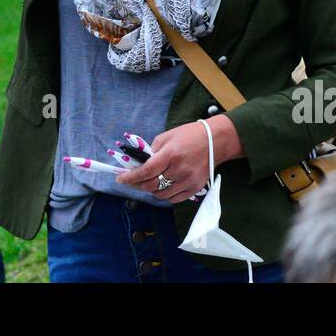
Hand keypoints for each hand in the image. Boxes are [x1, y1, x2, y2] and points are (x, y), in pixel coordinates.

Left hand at [116, 118, 240, 203]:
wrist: (215, 141)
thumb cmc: (188, 136)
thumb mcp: (166, 137)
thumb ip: (152, 152)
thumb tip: (139, 164)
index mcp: (170, 154)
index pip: (146, 171)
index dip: (130, 177)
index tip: (120, 179)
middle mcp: (179, 170)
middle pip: (151, 185)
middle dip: (137, 184)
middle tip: (131, 181)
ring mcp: (188, 181)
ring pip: (161, 195)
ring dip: (151, 190)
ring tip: (149, 181)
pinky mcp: (194, 188)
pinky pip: (173, 199)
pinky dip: (164, 195)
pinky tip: (162, 186)